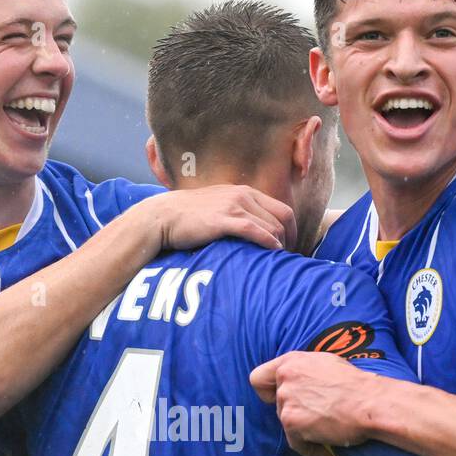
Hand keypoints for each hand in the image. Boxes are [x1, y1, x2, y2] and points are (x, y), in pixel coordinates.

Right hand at [142, 185, 295, 254]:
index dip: (292, 231)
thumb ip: (237, 213)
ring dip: (280, 245)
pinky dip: (268, 243)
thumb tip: (252, 231)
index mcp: (245, 192)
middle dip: (291, 240)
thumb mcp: (218, 206)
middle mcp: (243, 196)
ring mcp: (233, 206)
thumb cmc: (188, 216)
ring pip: (271, 226)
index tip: (290, 248)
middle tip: (289, 260)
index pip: (282, 209)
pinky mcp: (224, 220)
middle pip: (282, 218)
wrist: (162, 216)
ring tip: (280, 263)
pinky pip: (255, 230)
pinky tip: (272, 253)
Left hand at [250, 351, 379, 455]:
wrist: (371, 403)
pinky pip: (296, 443)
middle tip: (322, 415)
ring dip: (306, 430)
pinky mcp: (291, 422)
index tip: (280, 399)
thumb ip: (304, 372)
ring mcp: (286, 400)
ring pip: (288, 424)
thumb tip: (299, 382)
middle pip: (278, 406)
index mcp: (291, 362)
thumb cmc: (357, 385)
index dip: (269, 392)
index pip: (258, 378)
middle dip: (297, 413)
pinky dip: (311, 447)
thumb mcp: (326, 364)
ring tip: (329, 429)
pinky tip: (328, 443)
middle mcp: (284, 378)